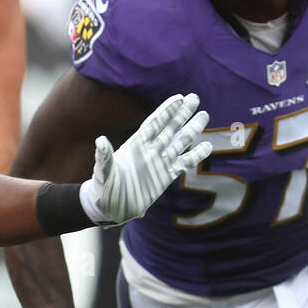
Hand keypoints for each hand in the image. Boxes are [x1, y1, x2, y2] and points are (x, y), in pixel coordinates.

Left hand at [81, 93, 211, 225]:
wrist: (110, 209)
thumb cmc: (103, 188)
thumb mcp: (103, 172)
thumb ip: (105, 156)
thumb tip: (100, 140)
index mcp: (135, 145)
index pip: (154, 123)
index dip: (166, 110)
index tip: (179, 98)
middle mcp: (150, 150)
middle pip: (170, 127)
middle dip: (182, 113)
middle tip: (195, 97)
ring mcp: (159, 162)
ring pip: (180, 142)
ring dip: (192, 129)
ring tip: (204, 115)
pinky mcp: (166, 176)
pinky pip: (184, 163)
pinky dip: (196, 155)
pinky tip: (207, 146)